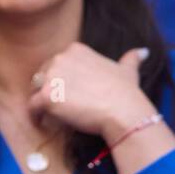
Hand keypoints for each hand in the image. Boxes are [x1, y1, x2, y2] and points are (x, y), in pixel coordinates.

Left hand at [26, 42, 156, 139]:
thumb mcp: (127, 69)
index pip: (56, 63)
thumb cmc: (126, 92)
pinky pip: (32, 107)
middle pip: (43, 75)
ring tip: (50, 114)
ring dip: (41, 101)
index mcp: (74, 50)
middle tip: (58, 105)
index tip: (67, 91)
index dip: (59, 79)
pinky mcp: (46, 97)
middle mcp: (60, 59)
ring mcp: (51, 77)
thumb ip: (130, 59)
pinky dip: (35, 116)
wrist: (124, 111)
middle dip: (48, 89)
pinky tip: (42, 123)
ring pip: (36, 90)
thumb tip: (142, 51)